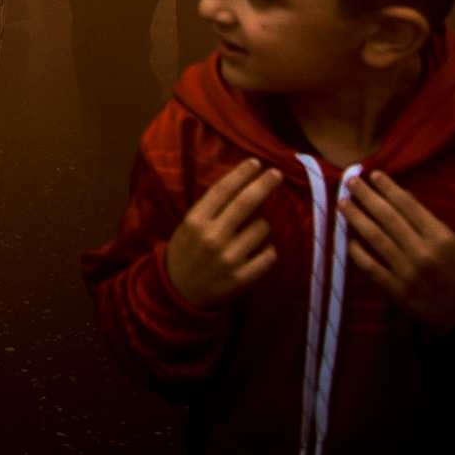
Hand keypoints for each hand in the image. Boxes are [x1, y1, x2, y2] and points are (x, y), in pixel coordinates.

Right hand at [163, 158, 281, 308]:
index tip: (256, 163)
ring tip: (250, 232)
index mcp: (195, 220)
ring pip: (262, 228)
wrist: (178, 292)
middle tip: (276, 174)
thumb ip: (211, 208)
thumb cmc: (186, 251)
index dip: (242, 174)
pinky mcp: (242, 278)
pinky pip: (270, 255)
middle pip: (246, 203)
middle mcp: (212, 237)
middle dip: (264, 184)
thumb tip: (244, 185)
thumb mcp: (189, 225)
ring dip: (262, 225)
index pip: (223, 190)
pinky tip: (259, 251)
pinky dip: (268, 250)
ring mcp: (229, 258)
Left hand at [340, 171, 454, 331]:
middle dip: (367, 196)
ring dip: (356, 218)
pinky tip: (349, 239)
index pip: (409, 206)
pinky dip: (358, 252)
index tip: (373, 174)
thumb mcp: (452, 241)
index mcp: (441, 238)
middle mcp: (424, 253)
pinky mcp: (398, 292)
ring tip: (343, 203)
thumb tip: (400, 193)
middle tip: (350, 181)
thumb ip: (427, 219)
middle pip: (389, 218)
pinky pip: (371, 267)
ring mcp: (409, 273)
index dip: (389, 188)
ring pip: (376, 239)